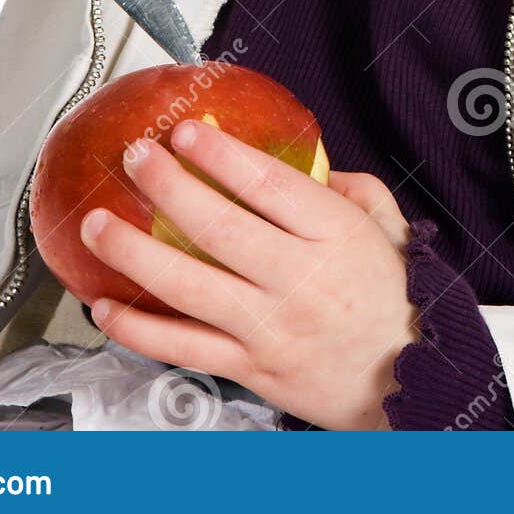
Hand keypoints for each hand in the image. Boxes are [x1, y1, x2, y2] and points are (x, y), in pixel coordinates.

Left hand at [79, 117, 420, 430]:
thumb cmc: (395, 300)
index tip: (186, 131)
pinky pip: (184, 348)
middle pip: (219, 228)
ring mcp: (271, 328)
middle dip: (168, 187)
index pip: (269, 185)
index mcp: (334, 235)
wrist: (415, 381)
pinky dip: (139, 330)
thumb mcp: (388, 226)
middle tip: (135, 158)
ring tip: (98, 224)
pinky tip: (107, 307)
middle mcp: (299, 279)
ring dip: (135, 253)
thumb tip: (303, 157)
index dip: (221, 155)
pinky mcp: (251, 369)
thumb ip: (348, 186)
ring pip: (190, 288)